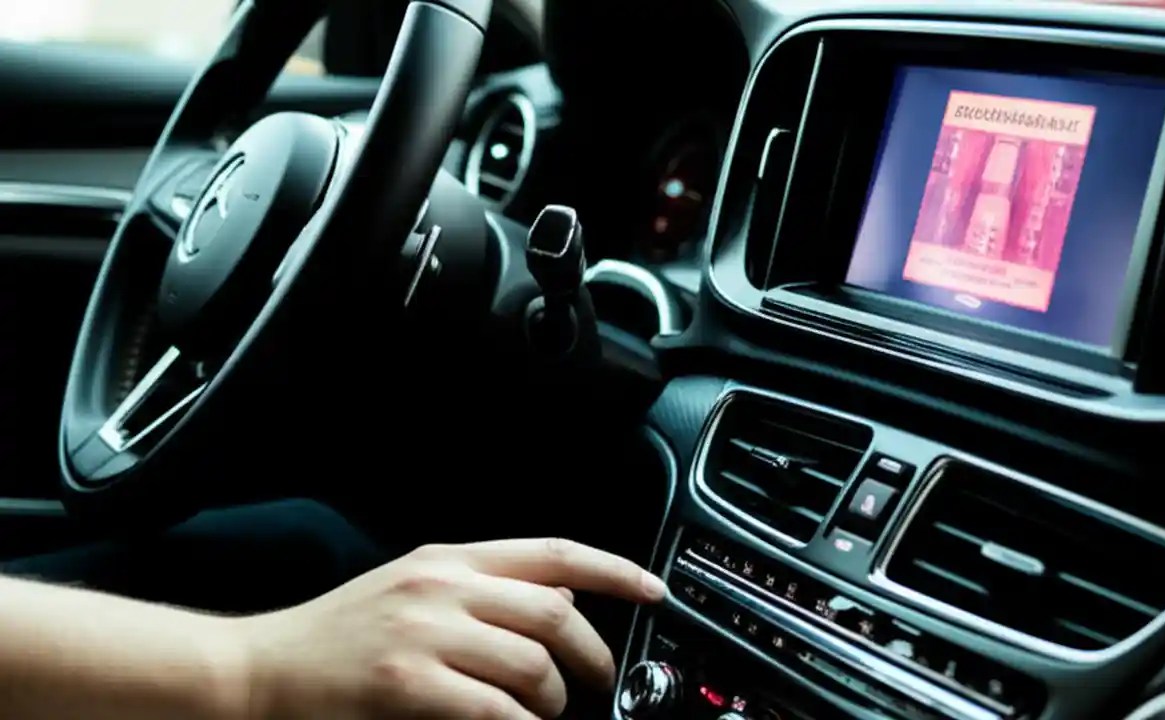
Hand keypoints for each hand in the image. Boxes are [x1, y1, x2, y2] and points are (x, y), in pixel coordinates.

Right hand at [236, 538, 666, 719]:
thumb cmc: (339, 634)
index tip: (655, 591)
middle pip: (554, 612)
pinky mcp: (405, 682)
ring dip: (552, 701)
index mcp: (450, 559)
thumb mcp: (416, 589)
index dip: (616, 570)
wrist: (261, 668)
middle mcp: (442, 586)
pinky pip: (493, 708)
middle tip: (600, 683)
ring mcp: (423, 633)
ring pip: (532, 664)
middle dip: (595, 655)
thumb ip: (484, 588)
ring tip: (542, 714)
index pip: (554, 553)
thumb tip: (559, 594)